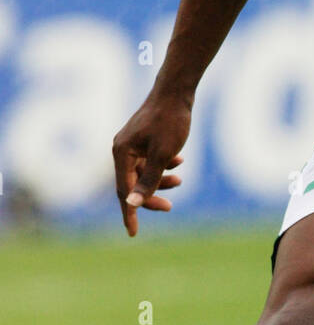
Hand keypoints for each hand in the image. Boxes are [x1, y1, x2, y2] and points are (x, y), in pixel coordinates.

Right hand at [112, 93, 190, 236]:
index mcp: (121, 154)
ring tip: (180, 181)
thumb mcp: (162, 155)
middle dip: (150, 196)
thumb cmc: (170, 121)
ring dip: (159, 180)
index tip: (134, 233)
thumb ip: (148, 181)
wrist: (176, 90)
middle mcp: (122, 149)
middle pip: (132, 183)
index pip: (123, 191)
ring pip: (143, 171)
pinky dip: (162, 165)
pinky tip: (179, 162)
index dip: (130, 213)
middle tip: (169, 207)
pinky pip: (148, 159)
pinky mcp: (142, 137)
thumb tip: (131, 205)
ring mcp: (131, 143)